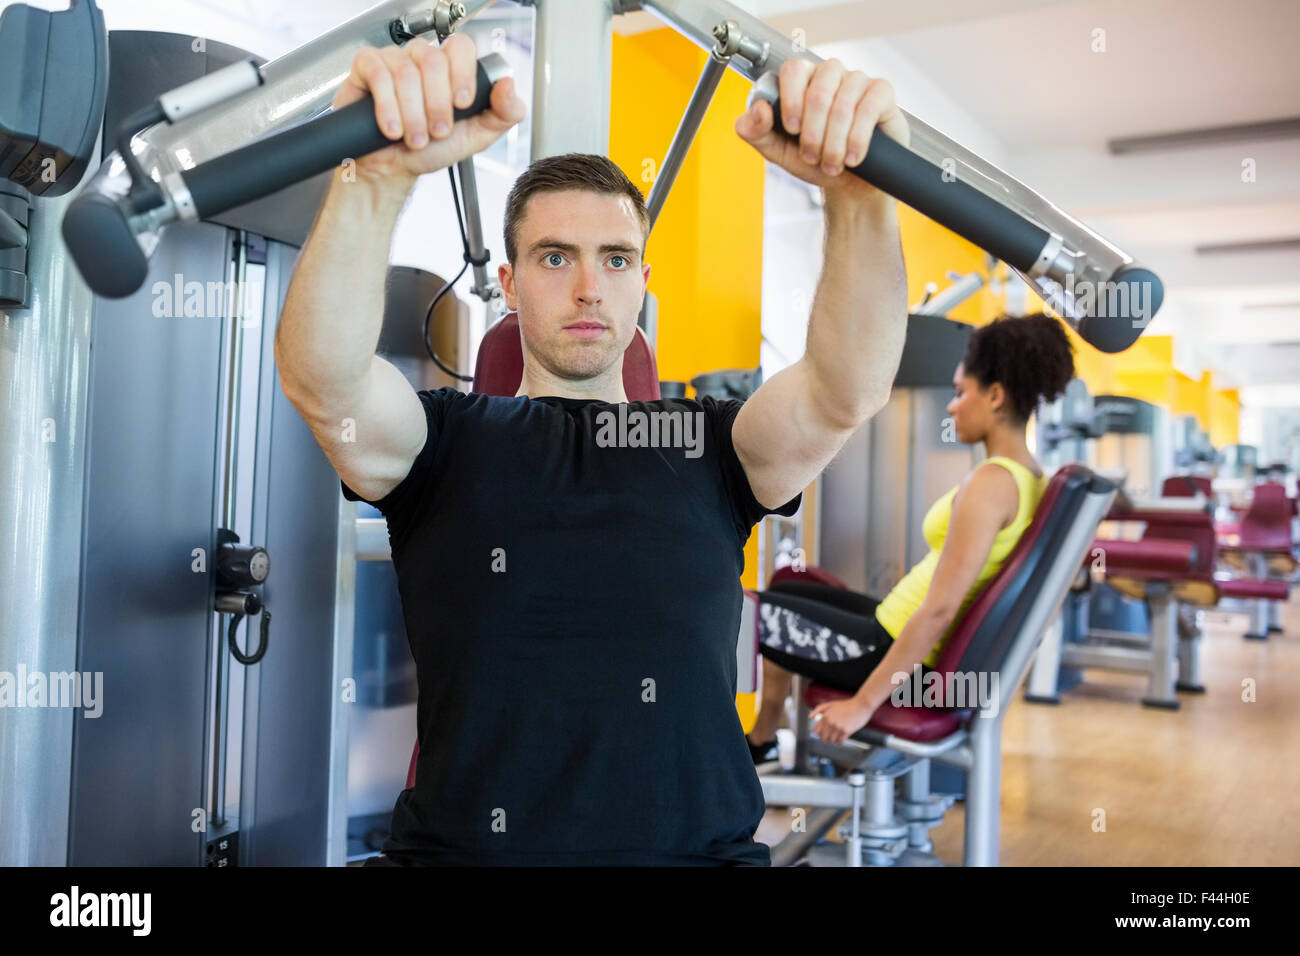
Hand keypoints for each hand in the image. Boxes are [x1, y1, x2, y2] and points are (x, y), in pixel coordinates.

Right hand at [332, 33, 525, 186]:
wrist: (393, 169)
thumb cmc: (431, 150)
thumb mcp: (476, 136)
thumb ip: (503, 114)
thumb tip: (509, 85)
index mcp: (450, 68)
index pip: (461, 47)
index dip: (462, 75)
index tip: (462, 105)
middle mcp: (422, 58)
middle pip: (434, 61)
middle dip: (437, 105)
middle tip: (437, 132)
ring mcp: (393, 59)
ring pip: (406, 73)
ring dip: (413, 115)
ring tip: (414, 138)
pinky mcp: (366, 67)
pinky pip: (379, 76)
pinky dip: (388, 109)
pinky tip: (391, 129)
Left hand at [735, 57, 908, 203]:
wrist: (847, 184)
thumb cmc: (813, 161)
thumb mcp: (776, 151)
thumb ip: (754, 131)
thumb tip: (759, 109)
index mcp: (802, 79)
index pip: (793, 70)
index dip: (791, 101)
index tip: (792, 130)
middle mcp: (830, 73)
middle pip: (819, 91)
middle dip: (813, 133)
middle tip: (811, 157)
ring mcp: (858, 80)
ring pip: (843, 105)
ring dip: (834, 143)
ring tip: (831, 165)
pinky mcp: (881, 93)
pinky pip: (868, 109)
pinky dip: (857, 139)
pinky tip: (853, 158)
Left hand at [809, 696, 874, 744]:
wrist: (861, 705)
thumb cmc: (846, 704)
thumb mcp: (830, 704)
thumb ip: (819, 709)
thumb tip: (810, 717)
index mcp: (825, 716)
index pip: (815, 730)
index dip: (818, 733)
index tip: (822, 733)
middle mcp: (830, 722)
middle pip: (823, 737)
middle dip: (826, 737)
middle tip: (832, 735)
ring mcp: (838, 727)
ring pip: (831, 741)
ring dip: (834, 740)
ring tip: (838, 735)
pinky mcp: (846, 731)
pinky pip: (840, 741)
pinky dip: (841, 741)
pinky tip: (843, 736)